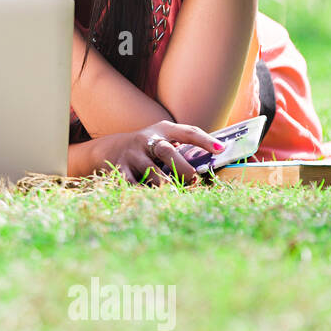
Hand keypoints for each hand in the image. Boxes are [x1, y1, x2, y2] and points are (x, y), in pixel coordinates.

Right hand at [92, 121, 223, 185]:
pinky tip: (153, 199)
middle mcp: (147, 140)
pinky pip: (134, 184)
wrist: (108, 149)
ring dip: (165, 186)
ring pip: (151, 173)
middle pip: (166, 151)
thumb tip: (215, 159)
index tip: (221, 149)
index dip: (204, 140)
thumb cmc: (147, 148)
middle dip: (182, 168)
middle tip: (192, 180)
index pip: (187, 132)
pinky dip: (144, 193)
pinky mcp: (120, 169)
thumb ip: (183, 147)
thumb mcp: (163, 140)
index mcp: (163, 130)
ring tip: (174, 194)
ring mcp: (132, 155)